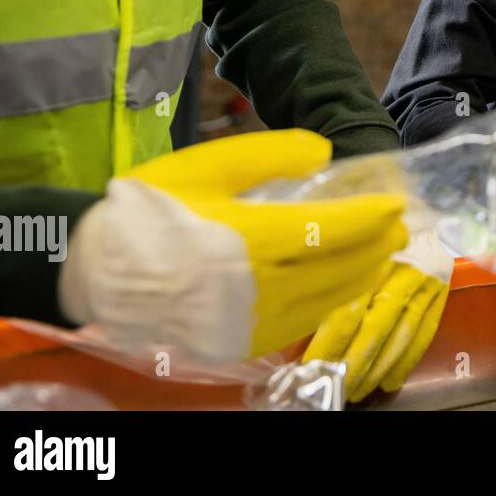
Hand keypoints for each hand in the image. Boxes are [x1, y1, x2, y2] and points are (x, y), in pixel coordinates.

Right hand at [58, 131, 408, 361]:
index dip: (371, 217)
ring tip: (380, 256)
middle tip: (400, 228)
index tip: (396, 203)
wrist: (96, 269)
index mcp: (252, 239)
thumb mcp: (208, 165)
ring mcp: (249, 321)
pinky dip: (328, 303)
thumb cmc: (150, 209)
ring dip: (361, 276)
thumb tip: (323, 151)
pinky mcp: (237, 344)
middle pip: (340, 268)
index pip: (334, 229)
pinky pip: (299, 324)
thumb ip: (270, 154)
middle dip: (377, 246)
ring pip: (326, 301)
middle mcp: (258, 286)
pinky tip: (338, 288)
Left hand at [302, 228, 452, 402]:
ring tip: (356, 390)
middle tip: (331, 386)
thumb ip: (328, 270)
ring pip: (399, 334)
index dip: (327, 341)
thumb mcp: (345, 239)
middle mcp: (400, 271)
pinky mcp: (440, 293)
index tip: (307, 365)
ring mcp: (424, 284)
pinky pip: (425, 332)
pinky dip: (407, 360)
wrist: (425, 214)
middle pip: (374, 326)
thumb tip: (293, 316)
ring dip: (377, 367)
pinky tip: (389, 382)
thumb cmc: (370, 227)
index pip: (348, 307)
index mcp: (372, 256)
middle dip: (352, 363)